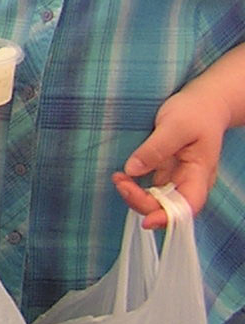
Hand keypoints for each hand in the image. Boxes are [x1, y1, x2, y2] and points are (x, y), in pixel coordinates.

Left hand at [115, 83, 230, 226]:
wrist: (205, 102)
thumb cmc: (196, 112)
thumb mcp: (175, 125)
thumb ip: (155, 148)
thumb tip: (132, 170)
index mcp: (200, 174)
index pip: (187, 206)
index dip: (168, 217)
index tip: (146, 221)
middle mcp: (190, 181)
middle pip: (168, 207)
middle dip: (142, 202)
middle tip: (120, 182)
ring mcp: (178, 178)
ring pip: (157, 200)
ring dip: (136, 195)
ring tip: (118, 178)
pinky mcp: (167, 172)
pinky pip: (152, 188)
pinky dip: (136, 187)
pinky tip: (124, 177)